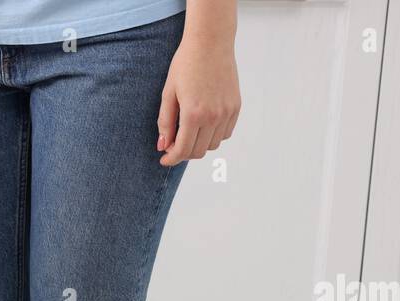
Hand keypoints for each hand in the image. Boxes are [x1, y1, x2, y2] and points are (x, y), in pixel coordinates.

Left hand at [157, 35, 240, 166]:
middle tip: (174, 144)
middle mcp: (213, 116)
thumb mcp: (168, 93)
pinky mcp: (236, 107)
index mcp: (193, 114)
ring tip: (188, 132)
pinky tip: (204, 125)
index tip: (165, 159)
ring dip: (199, 144)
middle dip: (184, 153)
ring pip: (212, 145)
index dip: (172, 159)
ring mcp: (227, 112)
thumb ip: (165, 123)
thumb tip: (163, 147)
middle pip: (198, 151)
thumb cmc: (185, 64)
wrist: (211, 42)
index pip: (182, 150)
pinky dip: (213, 135)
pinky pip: (225, 134)